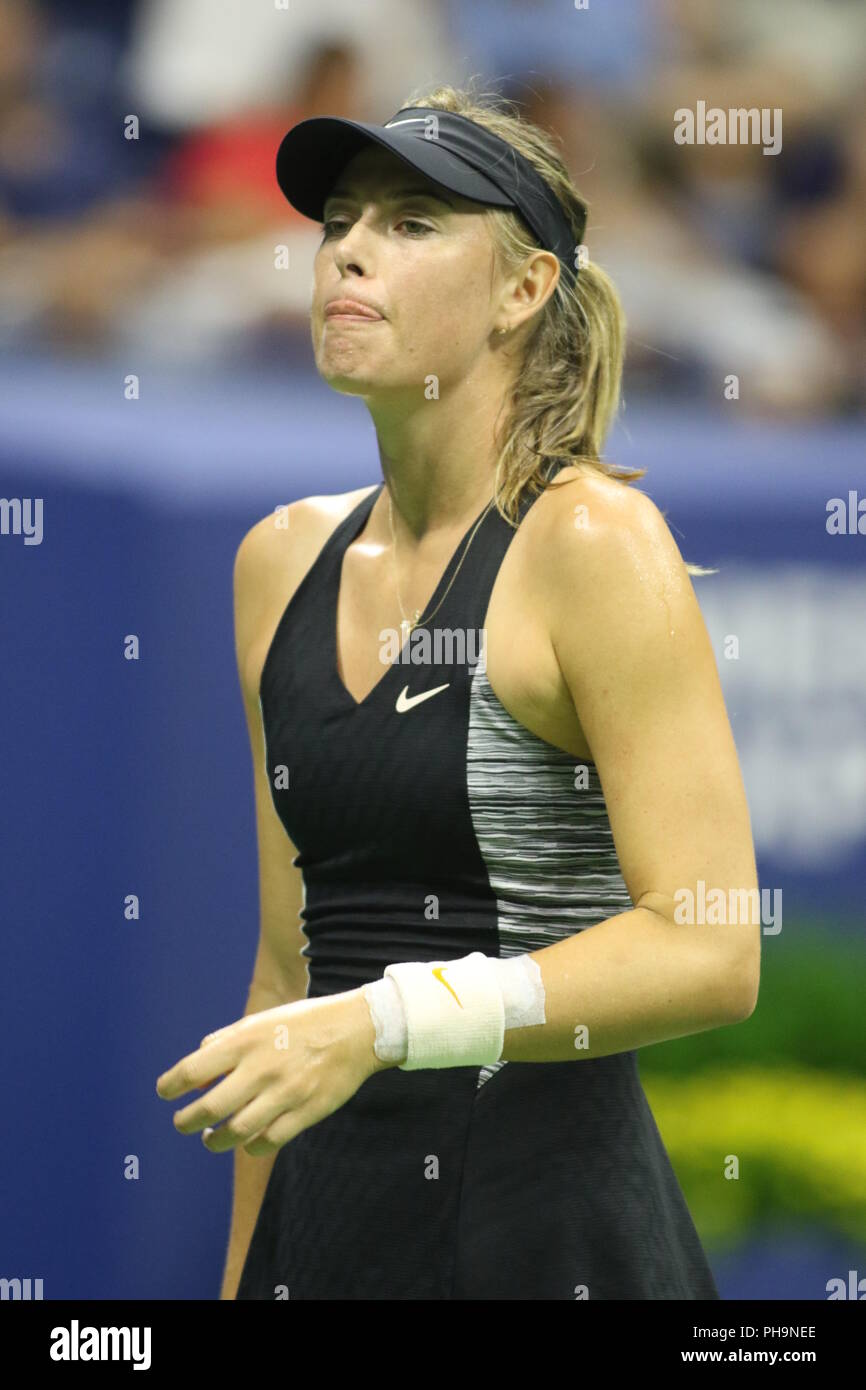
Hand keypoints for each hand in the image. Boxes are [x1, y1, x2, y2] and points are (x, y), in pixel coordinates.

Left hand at [155, 987, 390, 1154]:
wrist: (357, 1030)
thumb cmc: (303, 1023)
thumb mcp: (261, 1020)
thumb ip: (226, 1041)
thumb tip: (197, 1069)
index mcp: (246, 1040)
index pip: (193, 1069)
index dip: (171, 1086)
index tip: (165, 1093)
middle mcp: (261, 1068)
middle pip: (209, 1108)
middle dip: (186, 1121)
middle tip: (182, 1123)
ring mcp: (284, 1093)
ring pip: (234, 1132)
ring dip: (214, 1141)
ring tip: (210, 1138)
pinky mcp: (305, 1112)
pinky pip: (267, 1141)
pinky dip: (248, 1147)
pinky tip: (244, 1142)